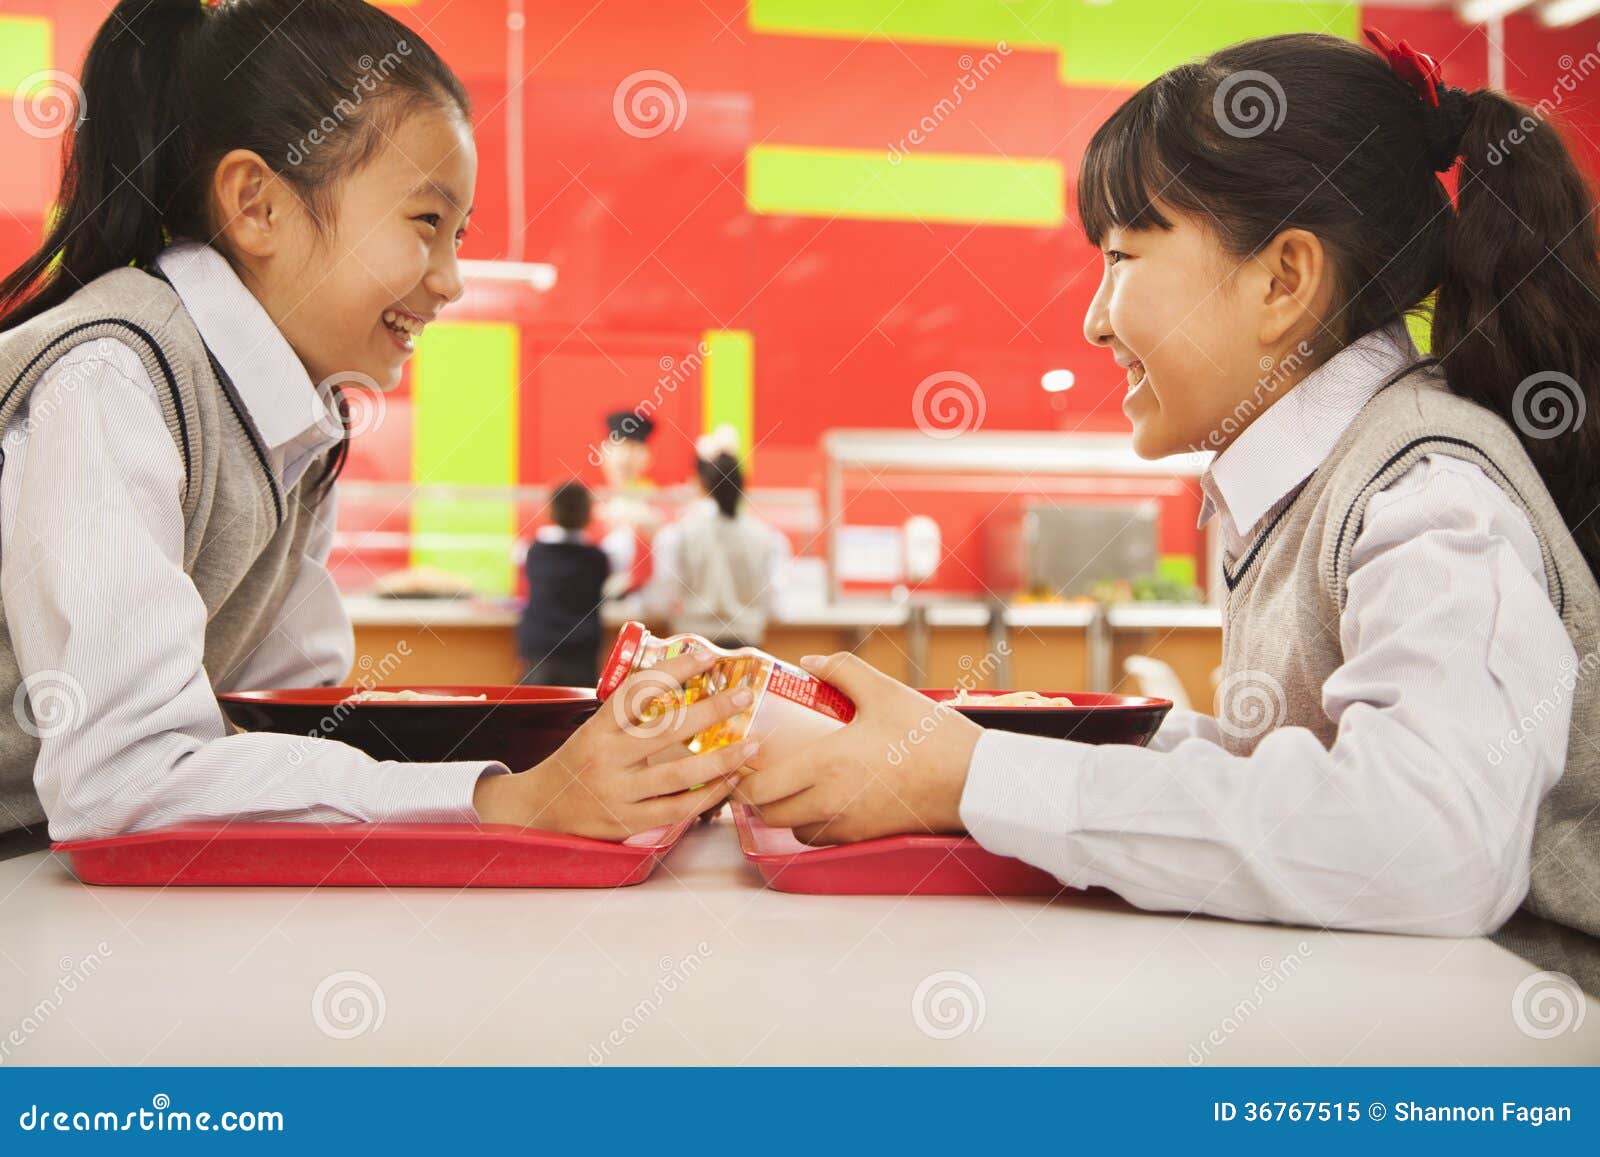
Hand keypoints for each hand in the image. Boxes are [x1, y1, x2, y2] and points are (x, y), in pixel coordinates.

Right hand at [474, 647, 758, 839]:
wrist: (536, 811)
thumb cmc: (576, 763)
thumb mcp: (592, 730)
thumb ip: (629, 714)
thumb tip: (679, 680)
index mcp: (598, 729)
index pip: (639, 691)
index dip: (674, 670)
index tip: (706, 655)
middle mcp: (607, 758)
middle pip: (667, 731)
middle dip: (711, 711)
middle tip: (743, 696)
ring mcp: (618, 793)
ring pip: (680, 774)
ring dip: (722, 759)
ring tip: (752, 744)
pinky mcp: (627, 822)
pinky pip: (677, 809)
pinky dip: (707, 796)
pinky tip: (729, 782)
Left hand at [732, 652, 981, 844]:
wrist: (974, 781)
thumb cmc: (930, 736)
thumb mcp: (885, 692)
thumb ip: (841, 670)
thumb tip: (808, 663)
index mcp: (826, 766)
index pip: (760, 789)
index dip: (740, 779)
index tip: (742, 758)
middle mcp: (829, 802)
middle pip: (769, 813)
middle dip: (755, 795)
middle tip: (758, 769)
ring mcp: (847, 825)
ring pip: (794, 828)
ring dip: (783, 810)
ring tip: (789, 783)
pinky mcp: (866, 836)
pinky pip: (822, 836)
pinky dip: (811, 822)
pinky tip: (823, 796)